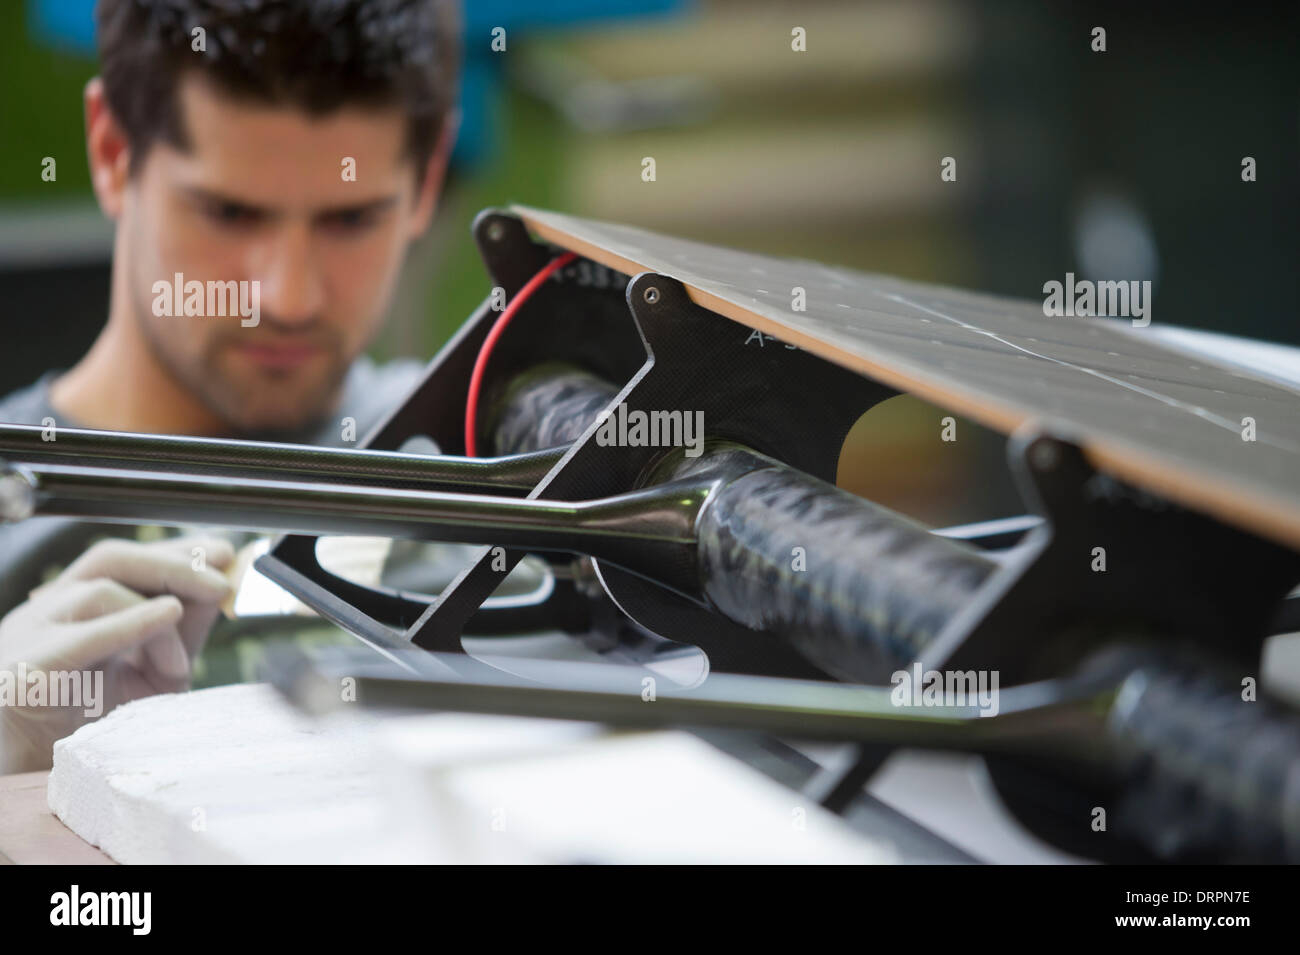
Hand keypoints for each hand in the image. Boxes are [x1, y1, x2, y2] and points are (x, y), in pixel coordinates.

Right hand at [0, 535, 233, 772]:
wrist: (17, 788)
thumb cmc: (78, 735)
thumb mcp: (143, 680)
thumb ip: (177, 638)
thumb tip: (219, 591)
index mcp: (70, 610)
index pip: (122, 561)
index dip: (173, 551)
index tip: (223, 553)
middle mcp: (46, 614)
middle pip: (110, 559)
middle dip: (174, 562)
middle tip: (223, 583)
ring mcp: (28, 639)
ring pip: (98, 591)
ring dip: (156, 620)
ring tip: (180, 667)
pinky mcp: (25, 676)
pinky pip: (81, 639)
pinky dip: (131, 623)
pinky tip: (168, 614)